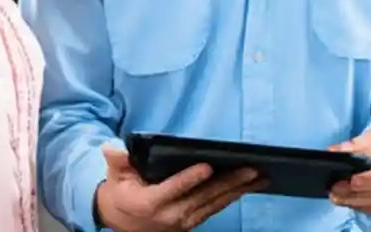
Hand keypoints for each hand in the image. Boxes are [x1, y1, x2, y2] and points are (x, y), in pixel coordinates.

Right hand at [94, 145, 265, 230]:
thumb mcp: (115, 175)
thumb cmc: (122, 191)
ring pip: (214, 204)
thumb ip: (118, 161)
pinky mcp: (192, 223)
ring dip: (238, 190)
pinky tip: (250, 186)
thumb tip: (111, 148)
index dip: (190, 179)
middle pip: (202, 197)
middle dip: (228, 182)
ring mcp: (183, 222)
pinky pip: (215, 209)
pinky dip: (233, 197)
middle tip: (250, 168)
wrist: (123, 222)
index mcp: (149, 202)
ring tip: (259, 176)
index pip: (172, 190)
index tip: (207, 166)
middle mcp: (169, 215)